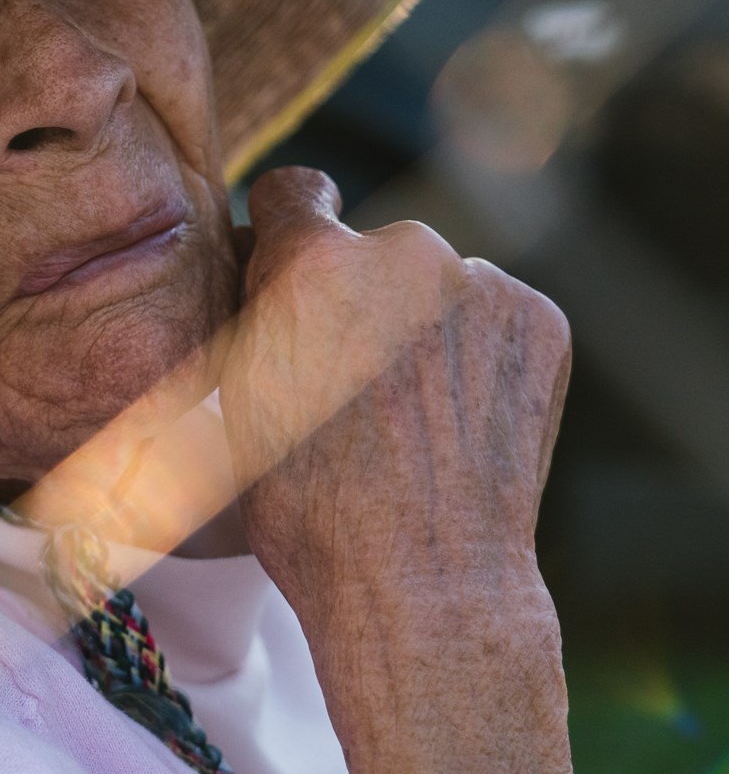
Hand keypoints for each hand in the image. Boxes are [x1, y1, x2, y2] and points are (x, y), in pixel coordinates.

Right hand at [219, 166, 577, 773]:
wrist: (419, 582)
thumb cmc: (305, 509)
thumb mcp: (233, 401)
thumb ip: (250, 318)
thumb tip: (247, 275)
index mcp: (311, 262)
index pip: (293, 190)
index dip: (285, 227)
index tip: (294, 264)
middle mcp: (402, 251)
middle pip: (370, 247)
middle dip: (359, 293)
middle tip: (353, 374)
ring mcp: (480, 283)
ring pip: (438, 282)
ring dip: (422, 320)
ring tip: (412, 409)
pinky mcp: (539, 320)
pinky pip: (496, 312)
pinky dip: (480, 350)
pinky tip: (459, 415)